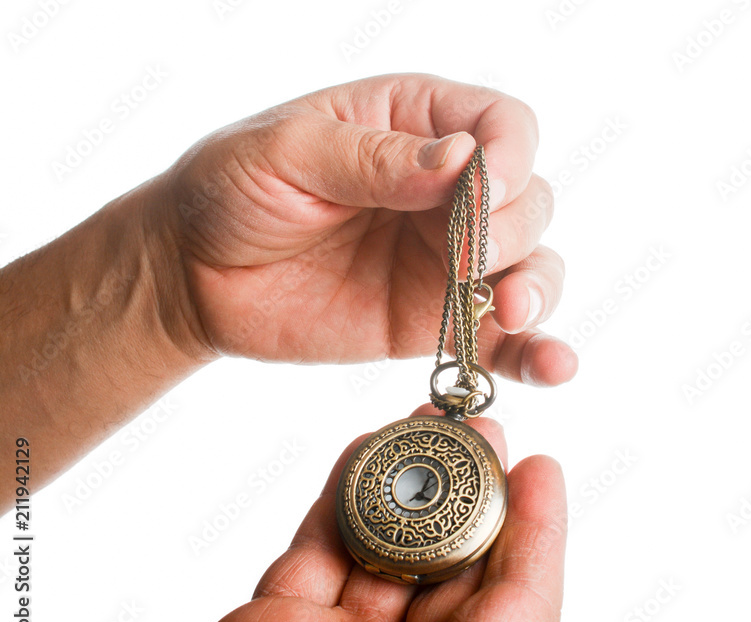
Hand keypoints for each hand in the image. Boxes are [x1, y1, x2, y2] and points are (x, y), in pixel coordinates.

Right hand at [135, 407, 608, 621]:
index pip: (517, 609)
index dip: (536, 538)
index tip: (543, 468)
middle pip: (451, 569)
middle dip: (470, 492)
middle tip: (481, 426)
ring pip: (383, 552)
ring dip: (403, 485)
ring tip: (424, 420)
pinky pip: (314, 556)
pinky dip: (337, 501)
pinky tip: (359, 453)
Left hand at [155, 73, 574, 385]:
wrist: (194, 276)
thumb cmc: (231, 190)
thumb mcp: (286, 152)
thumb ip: (372, 158)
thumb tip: (461, 162)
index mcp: (414, 123)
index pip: (502, 125)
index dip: (509, 157)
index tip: (482, 192)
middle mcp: (447, 190)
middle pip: (528, 197)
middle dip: (513, 230)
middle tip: (464, 260)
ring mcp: (448, 258)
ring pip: (534, 265)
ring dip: (539, 288)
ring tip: (513, 312)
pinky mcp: (436, 321)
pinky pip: (500, 339)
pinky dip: (534, 353)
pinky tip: (554, 365)